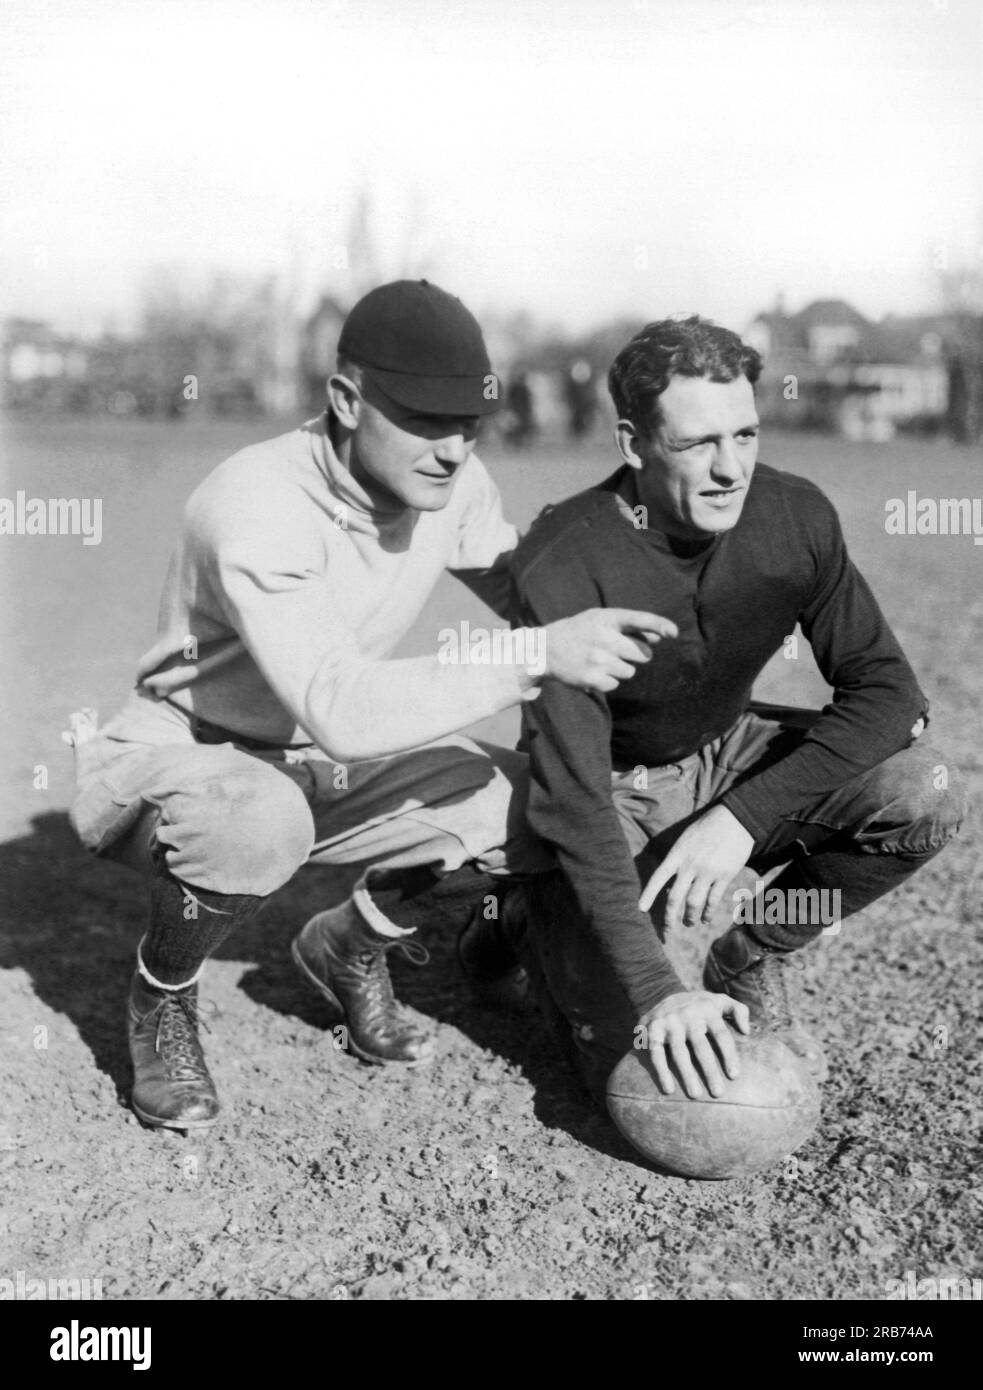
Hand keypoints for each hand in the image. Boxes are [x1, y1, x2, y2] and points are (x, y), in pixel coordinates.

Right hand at [540, 608, 677, 693]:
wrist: (544, 650)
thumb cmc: (580, 632)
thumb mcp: (600, 620)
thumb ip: (629, 626)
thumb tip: (659, 637)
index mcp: (607, 618)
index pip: (639, 619)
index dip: (659, 625)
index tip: (673, 632)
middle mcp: (604, 637)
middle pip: (643, 653)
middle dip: (634, 654)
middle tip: (613, 650)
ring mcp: (598, 659)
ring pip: (630, 671)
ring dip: (619, 668)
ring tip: (598, 660)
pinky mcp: (593, 679)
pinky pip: (615, 683)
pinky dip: (606, 680)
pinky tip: (591, 670)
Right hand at [637, 990, 749, 1097]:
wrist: (660, 991)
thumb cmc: (699, 1005)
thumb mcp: (720, 1000)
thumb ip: (739, 1010)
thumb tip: (747, 1032)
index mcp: (707, 1009)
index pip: (721, 1034)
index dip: (728, 1055)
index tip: (734, 1076)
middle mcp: (688, 1015)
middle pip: (701, 1046)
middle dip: (709, 1071)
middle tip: (718, 1093)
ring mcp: (669, 1022)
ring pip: (679, 1052)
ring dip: (687, 1074)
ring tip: (695, 1095)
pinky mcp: (652, 1029)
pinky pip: (656, 1052)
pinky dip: (661, 1071)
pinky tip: (668, 1089)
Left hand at [638, 803, 753, 930]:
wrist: (735, 820)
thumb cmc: (707, 829)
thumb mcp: (686, 840)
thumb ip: (678, 862)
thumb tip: (672, 888)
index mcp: (677, 854)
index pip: (658, 877)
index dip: (648, 894)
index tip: (640, 909)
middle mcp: (690, 865)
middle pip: (675, 897)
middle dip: (669, 918)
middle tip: (667, 930)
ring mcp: (707, 871)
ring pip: (694, 902)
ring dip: (690, 917)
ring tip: (689, 924)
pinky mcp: (724, 875)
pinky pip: (713, 900)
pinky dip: (708, 912)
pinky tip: (706, 919)